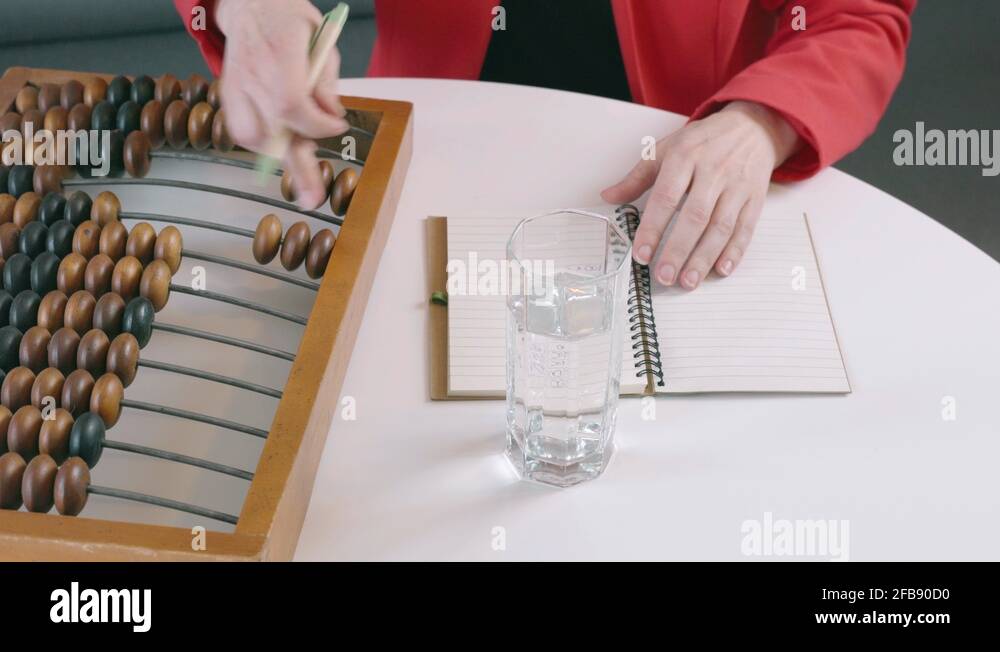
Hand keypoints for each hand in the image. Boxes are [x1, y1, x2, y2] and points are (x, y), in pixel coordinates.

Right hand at [215, 0, 349, 208]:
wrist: (250, 6)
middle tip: (313, 198)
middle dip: (299, 168)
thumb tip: (333, 117)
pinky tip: (282, 147)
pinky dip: (263, 145)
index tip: (336, 127)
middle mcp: (253, 73)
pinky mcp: (227, 95)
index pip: (293, 104)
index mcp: (280, 54)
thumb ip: (328, 82)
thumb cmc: (290, 22)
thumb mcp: (323, 42)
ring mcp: (236, 85)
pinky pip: (241, 132)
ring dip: (279, 155)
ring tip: (303, 166)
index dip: (317, 125)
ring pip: (253, 137)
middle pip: (273, 131)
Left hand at [602, 101, 799, 289]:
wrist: (752, 127)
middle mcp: (713, 171)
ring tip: (688, 281)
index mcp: (685, 157)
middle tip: (664, 276)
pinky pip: (745, 228)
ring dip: (704, 258)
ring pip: (721, 226)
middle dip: (678, 250)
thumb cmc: (704, 141)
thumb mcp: (666, 149)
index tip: (641, 254)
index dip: (653, 228)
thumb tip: (608, 197)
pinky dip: (734, 252)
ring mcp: (737, 186)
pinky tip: (721, 270)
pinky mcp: (755, 198)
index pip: (666, 197)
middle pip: (695, 216)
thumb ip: (637, 177)